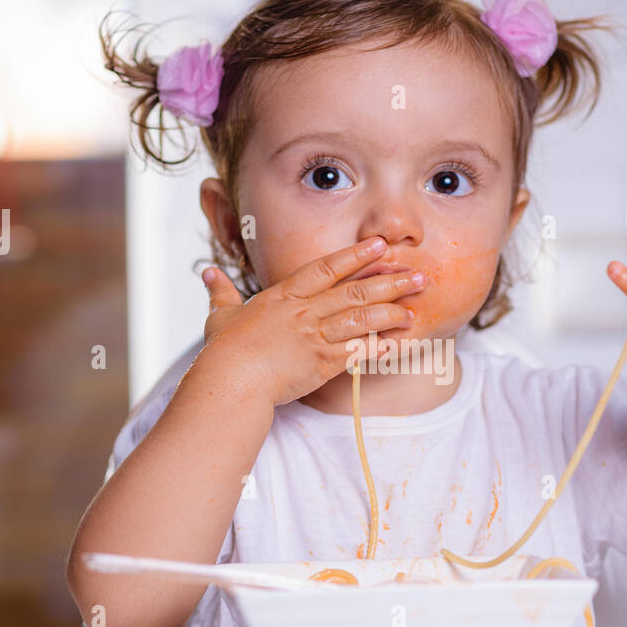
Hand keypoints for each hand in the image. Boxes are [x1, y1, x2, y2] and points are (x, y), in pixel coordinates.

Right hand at [196, 236, 426, 407]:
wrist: (230, 381)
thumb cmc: (223, 351)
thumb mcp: (220, 316)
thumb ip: (220, 293)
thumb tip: (209, 274)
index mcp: (284, 296)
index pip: (326, 268)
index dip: (355, 255)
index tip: (380, 245)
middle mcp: (304, 313)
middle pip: (354, 292)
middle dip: (389, 282)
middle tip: (416, 275)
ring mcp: (315, 338)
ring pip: (361, 320)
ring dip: (391, 314)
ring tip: (414, 310)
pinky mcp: (322, 364)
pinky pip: (357, 353)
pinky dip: (379, 349)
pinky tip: (398, 345)